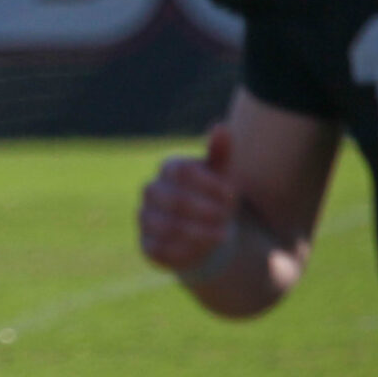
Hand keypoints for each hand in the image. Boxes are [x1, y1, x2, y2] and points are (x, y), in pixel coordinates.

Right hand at [139, 123, 239, 275]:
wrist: (207, 233)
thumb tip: (220, 126)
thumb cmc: (215, 198)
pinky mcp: (146, 245)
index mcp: (168, 168)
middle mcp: (151, 191)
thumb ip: (221, 152)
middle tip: (227, 218)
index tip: (232, 195)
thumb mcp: (223, 175)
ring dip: (201, 232)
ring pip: (167, 226)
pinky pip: (162, 249)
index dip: (209, 185)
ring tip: (223, 235)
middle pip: (174, 200)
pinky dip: (188, 250)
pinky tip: (206, 248)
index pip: (182, 171)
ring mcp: (145, 218)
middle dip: (206, 211)